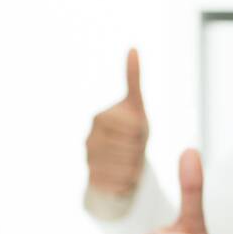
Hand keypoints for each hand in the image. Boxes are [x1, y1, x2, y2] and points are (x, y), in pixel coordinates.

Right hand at [86, 48, 148, 196]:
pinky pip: (119, 185)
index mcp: (101, 119)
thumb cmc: (132, 129)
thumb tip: (133, 48)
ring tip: (132, 163)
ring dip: (136, 168)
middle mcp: (90, 139)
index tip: (139, 133)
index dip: (143, 134)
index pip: (134, 130)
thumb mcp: (136, 105)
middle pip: (132, 151)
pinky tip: (126, 177)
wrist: (120, 161)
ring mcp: (89, 161)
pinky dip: (128, 183)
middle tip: (136, 151)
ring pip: (126, 169)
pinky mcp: (92, 181)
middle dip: (140, 152)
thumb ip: (133, 78)